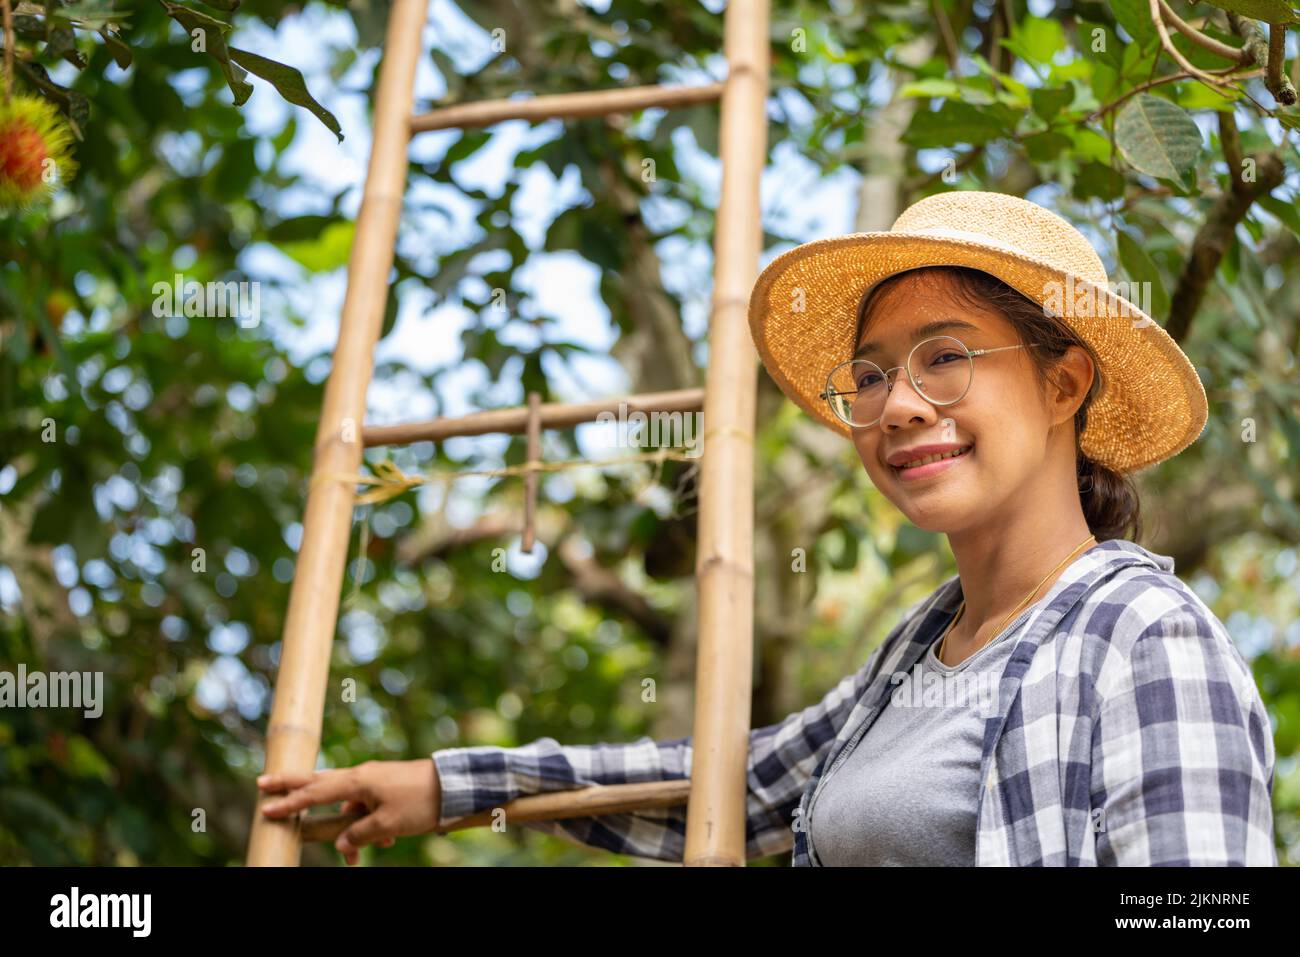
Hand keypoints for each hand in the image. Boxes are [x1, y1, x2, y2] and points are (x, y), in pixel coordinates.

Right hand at [258, 758, 440, 865]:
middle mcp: (361, 776)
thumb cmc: (420, 801)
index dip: (290, 801)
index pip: (315, 791)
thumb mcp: (388, 824)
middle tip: (263, 785)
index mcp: (358, 781)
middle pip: (319, 782)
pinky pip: (364, 808)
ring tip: (360, 854)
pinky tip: (386, 842)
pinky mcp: (383, 787)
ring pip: (345, 805)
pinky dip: (367, 826)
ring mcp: (372, 780)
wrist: (455, 786)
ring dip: (348, 830)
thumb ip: (359, 834)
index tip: (266, 805)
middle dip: (293, 788)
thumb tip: (340, 844)